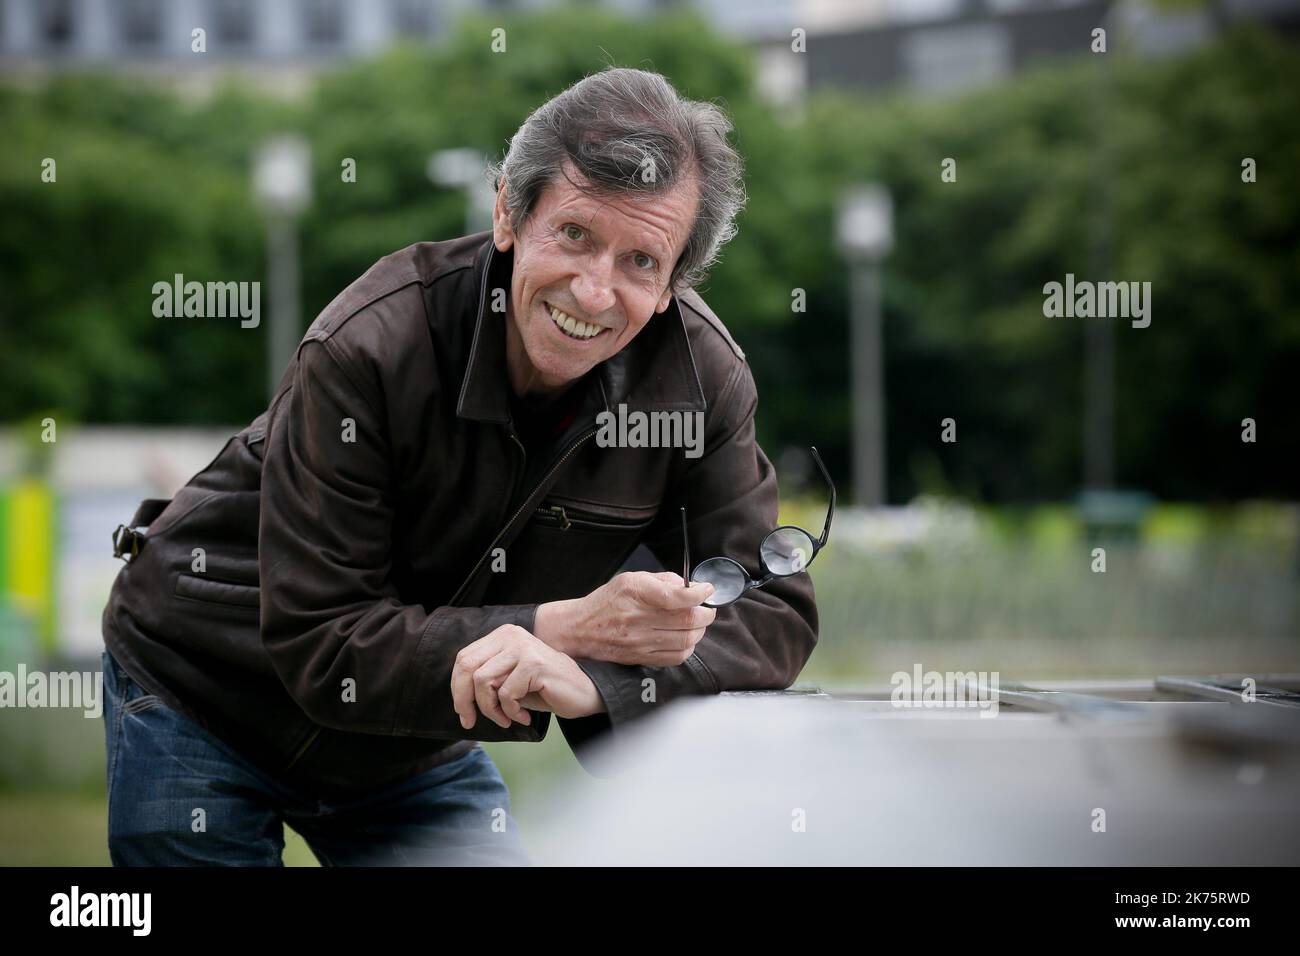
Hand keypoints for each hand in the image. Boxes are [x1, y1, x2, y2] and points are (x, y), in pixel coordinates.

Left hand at [451, 624, 604, 730]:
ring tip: (507, 718)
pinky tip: (524, 717)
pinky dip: (511, 712)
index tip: (463, 712)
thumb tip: (459, 697)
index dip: (457, 688)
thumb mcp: (509, 680)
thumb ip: (486, 678)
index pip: (464, 659)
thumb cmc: (545, 689)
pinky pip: (506, 694)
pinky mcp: (533, 664)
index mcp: (502, 636)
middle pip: (467, 666)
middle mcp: (510, 636)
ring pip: (483, 681)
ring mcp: (522, 648)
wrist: (583, 694)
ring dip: (491, 709)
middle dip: (464, 699)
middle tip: (470, 721)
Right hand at [535, 571, 716, 666]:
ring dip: (699, 631)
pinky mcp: (641, 658)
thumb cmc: (606, 602)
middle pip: (686, 620)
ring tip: (698, 623)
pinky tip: (686, 639)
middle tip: (706, 608)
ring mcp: (639, 641)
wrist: (579, 629)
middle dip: (705, 613)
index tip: (706, 590)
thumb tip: (690, 586)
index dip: (699, 594)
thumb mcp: (631, 579)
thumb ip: (662, 580)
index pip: (676, 597)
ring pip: (685, 640)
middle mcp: (637, 618)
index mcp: (635, 592)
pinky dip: (688, 648)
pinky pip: (675, 657)